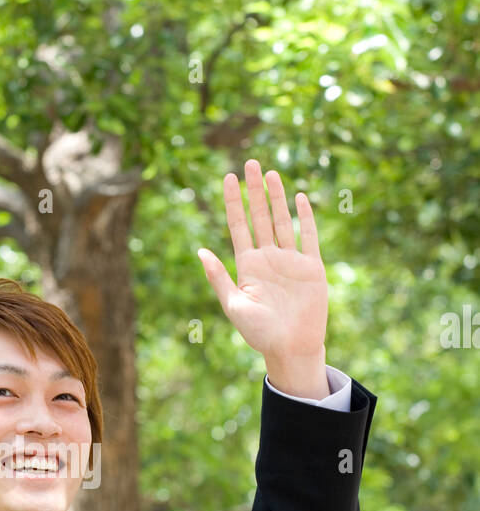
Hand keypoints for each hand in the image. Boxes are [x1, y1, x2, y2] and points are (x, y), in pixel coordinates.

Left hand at [197, 160, 327, 366]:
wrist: (290, 348)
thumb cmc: (259, 332)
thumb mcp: (233, 304)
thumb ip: (218, 277)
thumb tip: (200, 251)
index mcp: (247, 265)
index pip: (238, 225)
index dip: (233, 201)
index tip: (228, 177)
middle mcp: (268, 258)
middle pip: (260, 216)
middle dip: (255, 191)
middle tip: (250, 162)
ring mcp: (290, 260)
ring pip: (282, 221)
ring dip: (276, 197)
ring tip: (270, 173)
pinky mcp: (311, 267)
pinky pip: (309, 236)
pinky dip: (305, 217)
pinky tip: (299, 198)